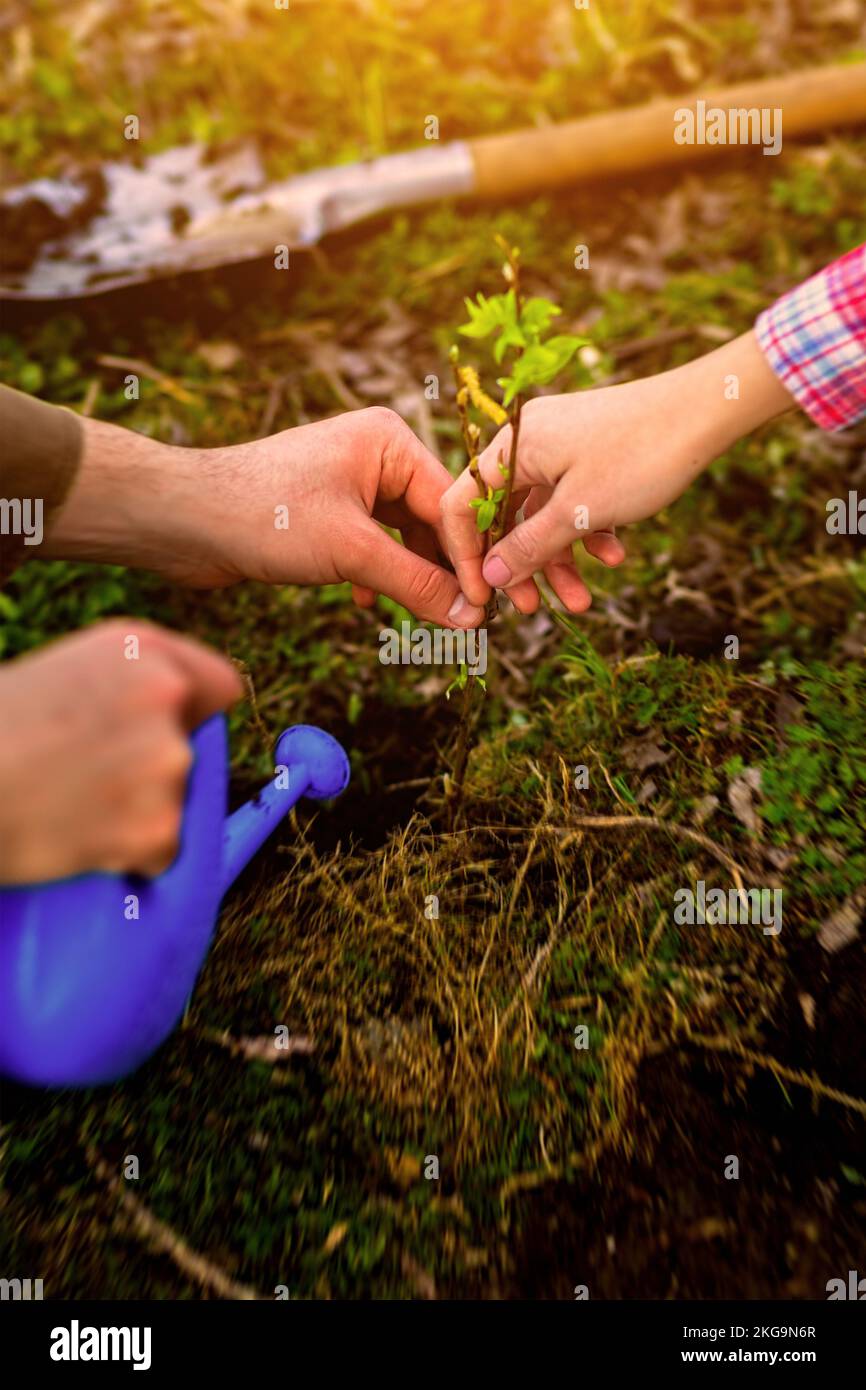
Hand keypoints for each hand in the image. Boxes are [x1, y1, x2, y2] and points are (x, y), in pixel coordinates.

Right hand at [0, 620, 241, 883]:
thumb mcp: (57, 674)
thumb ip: (122, 686)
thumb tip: (162, 715)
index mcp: (140, 647)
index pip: (218, 685)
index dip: (188, 714)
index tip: (161, 734)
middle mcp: (165, 695)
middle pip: (193, 748)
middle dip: (153, 768)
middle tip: (90, 779)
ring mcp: (167, 761)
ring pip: (176, 801)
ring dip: (137, 812)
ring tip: (70, 808)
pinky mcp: (159, 826)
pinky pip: (159, 851)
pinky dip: (126, 856)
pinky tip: (75, 840)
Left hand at [46, 406, 484, 628]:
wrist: (183, 519)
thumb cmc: (263, 514)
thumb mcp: (351, 553)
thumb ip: (417, 584)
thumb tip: (470, 616)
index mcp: (388, 441)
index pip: (453, 503)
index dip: (474, 558)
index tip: (493, 606)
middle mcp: (374, 455)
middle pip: (433, 521)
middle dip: (448, 572)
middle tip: (475, 619)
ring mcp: (350, 484)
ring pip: (403, 539)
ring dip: (413, 579)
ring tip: (434, 622)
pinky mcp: (327, 514)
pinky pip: (373, 548)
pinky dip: (377, 578)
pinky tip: (368, 607)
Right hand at [441, 330, 794, 612]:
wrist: (707, 410)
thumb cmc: (641, 454)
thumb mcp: (578, 512)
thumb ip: (529, 547)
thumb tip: (491, 576)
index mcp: (514, 446)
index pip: (462, 504)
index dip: (467, 554)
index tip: (483, 595)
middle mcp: (530, 441)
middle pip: (504, 514)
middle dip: (520, 566)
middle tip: (532, 609)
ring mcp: (561, 445)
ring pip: (544, 514)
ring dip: (559, 559)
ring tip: (581, 601)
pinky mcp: (590, 452)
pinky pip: (573, 500)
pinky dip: (587, 532)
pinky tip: (614, 557)